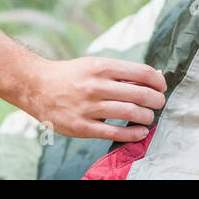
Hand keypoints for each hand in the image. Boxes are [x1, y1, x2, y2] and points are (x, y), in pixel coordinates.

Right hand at [23, 56, 167, 141]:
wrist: (37, 87)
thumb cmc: (71, 75)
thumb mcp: (94, 65)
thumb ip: (121, 73)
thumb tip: (153, 78)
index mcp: (101, 66)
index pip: (141, 72)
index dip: (157, 81)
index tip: (161, 86)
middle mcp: (96, 85)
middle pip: (139, 93)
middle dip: (156, 100)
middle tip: (159, 103)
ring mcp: (88, 107)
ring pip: (129, 113)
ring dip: (147, 116)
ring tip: (149, 117)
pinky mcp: (82, 127)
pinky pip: (114, 132)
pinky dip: (133, 133)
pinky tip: (140, 132)